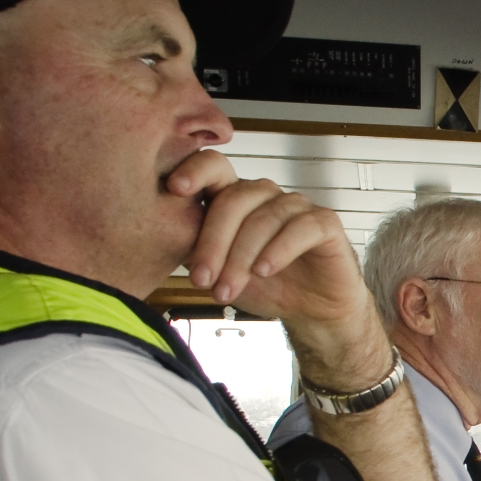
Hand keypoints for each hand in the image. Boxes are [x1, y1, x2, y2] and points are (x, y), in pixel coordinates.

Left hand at [166, 151, 385, 390]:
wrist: (312, 312)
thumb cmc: (266, 286)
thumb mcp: (217, 269)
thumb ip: (191, 247)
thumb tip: (155, 234)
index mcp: (236, 198)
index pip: (214, 168)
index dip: (194, 171)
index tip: (174, 189)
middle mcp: (266, 196)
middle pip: (234, 199)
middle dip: (214, 242)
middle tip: (201, 278)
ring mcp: (297, 207)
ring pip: (264, 217)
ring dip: (242, 256)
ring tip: (229, 290)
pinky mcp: (325, 223)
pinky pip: (301, 227)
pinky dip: (279, 249)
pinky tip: (265, 270)